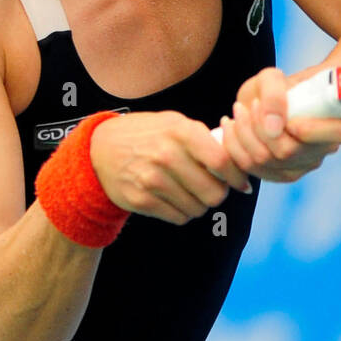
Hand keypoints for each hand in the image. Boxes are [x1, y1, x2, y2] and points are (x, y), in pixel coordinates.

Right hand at [89, 111, 252, 225]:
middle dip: (218, 193)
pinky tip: (173, 198)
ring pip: (198, 209)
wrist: (100, 149)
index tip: (240, 182)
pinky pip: (179, 217)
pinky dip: (182, 212)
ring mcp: (152, 179)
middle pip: (214, 193)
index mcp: (181, 132)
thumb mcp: (174, 123)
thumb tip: (239, 162)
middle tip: (212, 187)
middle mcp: (167, 155)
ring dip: (199, 204)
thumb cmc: (146, 135)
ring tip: (189, 191)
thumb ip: (205, 139)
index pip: (223, 162)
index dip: (237, 176)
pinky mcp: (141, 200)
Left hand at [218, 66, 340, 183]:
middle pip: (286, 151)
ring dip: (242, 134)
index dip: (310, 128)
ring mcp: (301, 166)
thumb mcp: (273, 78)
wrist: (267, 103)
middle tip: (250, 104)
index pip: (337, 133)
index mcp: (335, 121)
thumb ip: (274, 95)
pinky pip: (251, 169)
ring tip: (237, 111)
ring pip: (264, 161)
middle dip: (258, 125)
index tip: (286, 114)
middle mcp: (322, 149)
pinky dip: (234, 146)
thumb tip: (273, 128)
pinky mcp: (278, 175)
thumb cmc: (276, 89)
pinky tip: (231, 128)